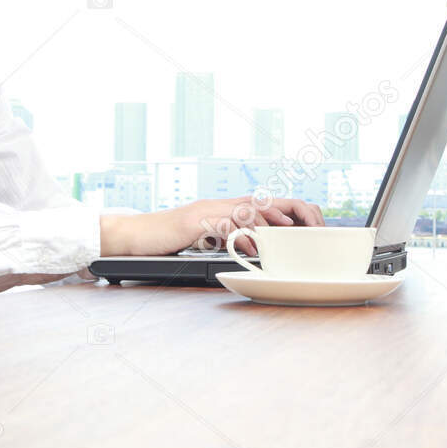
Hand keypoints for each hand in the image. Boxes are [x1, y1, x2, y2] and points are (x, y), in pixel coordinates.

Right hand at [99, 195, 324, 256]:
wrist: (138, 233)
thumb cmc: (172, 238)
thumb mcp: (207, 237)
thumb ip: (230, 238)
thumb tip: (255, 247)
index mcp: (226, 208)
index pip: (265, 203)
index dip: (290, 212)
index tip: (308, 228)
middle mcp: (220, 204)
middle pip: (263, 200)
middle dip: (289, 211)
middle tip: (308, 227)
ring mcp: (207, 210)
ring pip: (245, 208)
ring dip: (268, 218)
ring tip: (284, 230)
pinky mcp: (194, 221)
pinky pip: (222, 224)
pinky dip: (238, 235)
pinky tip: (249, 247)